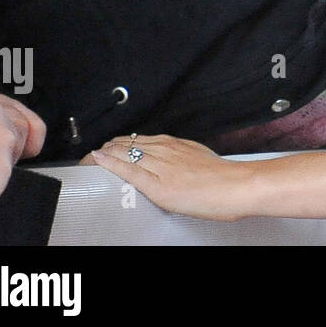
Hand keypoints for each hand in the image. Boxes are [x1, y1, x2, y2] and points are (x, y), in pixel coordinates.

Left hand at [92, 134, 253, 220]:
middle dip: (106, 149)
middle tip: (92, 157)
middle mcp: (165, 150)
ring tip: (89, 159)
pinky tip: (97, 161)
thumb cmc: (224, 178)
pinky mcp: (157, 183)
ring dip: (103, 154)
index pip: (139, 140)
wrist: (236, 186)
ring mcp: (160, 165)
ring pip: (124, 153)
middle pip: (127, 144)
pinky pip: (128, 170)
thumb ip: (183, 159)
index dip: (118, 145)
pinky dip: (110, 164)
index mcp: (175, 145)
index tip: (108, 150)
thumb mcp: (201, 160)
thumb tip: (173, 166)